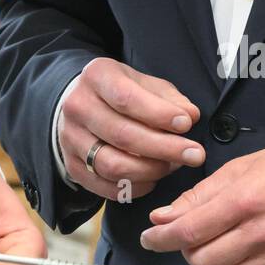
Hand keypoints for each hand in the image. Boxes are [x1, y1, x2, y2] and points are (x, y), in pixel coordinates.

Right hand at [58, 58, 204, 199]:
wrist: (81, 105)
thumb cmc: (119, 93)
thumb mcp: (143, 82)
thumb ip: (168, 97)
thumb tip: (190, 115)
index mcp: (96, 77)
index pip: (125, 98)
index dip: (158, 114)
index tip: (186, 124)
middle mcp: (78, 107)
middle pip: (121, 135)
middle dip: (164, 147)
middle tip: (194, 154)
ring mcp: (71, 139)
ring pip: (112, 165)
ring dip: (150, 170)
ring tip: (174, 166)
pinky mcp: (72, 166)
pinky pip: (105, 186)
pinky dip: (135, 187)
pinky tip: (153, 178)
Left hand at [139, 142, 264, 264]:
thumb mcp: (238, 169)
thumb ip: (197, 196)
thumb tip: (162, 217)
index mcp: (243, 202)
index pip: (188, 231)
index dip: (160, 238)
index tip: (149, 238)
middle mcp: (258, 234)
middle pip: (200, 260)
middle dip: (185, 250)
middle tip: (192, 236)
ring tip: (215, 248)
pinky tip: (234, 264)